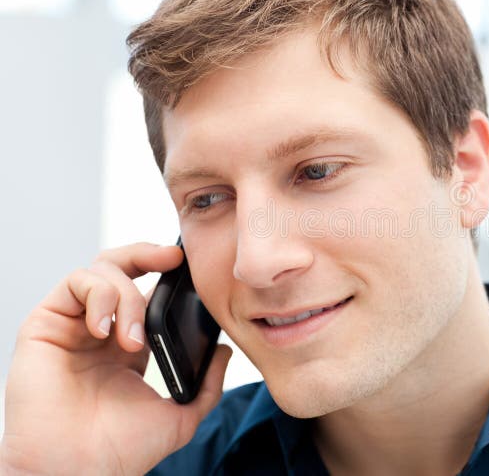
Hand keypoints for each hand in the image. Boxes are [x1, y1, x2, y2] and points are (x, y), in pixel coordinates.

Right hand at [0, 243, 231, 475]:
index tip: (190, 264)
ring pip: (100, 270)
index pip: (146, 290)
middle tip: (173, 258)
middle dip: (148, 253)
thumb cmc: (118, 451)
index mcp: (128, 345)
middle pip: (121, 266)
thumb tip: (225, 352)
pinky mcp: (45, 325)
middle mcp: (99, 329)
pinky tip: (106, 330)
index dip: (166, 272)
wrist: (78, 472)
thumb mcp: (179, 416)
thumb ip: (206, 386)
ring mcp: (72, 325)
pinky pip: (73, 283)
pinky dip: (98, 295)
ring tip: (133, 339)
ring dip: (126, 294)